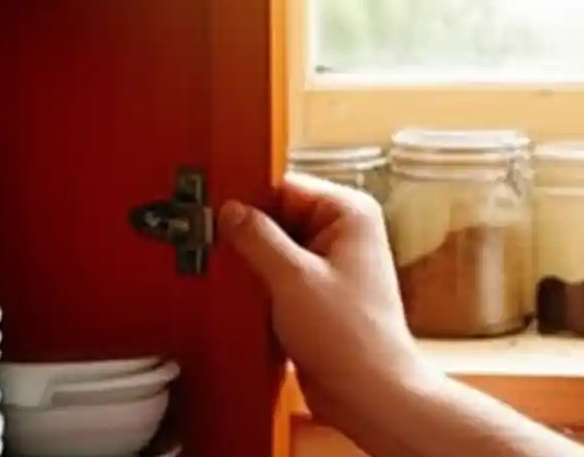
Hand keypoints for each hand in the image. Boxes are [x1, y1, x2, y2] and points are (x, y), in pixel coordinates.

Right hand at [218, 174, 439, 436]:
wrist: (370, 397)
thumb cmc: (351, 338)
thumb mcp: (293, 279)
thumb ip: (256, 238)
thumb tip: (229, 210)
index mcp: (348, 214)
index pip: (285, 186)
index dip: (248, 200)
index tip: (214, 211)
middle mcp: (342, 233)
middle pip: (275, 216)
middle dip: (246, 235)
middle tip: (213, 246)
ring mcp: (329, 264)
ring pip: (272, 248)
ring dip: (250, 264)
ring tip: (229, 275)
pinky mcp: (316, 293)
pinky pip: (277, 275)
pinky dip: (258, 285)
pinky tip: (242, 296)